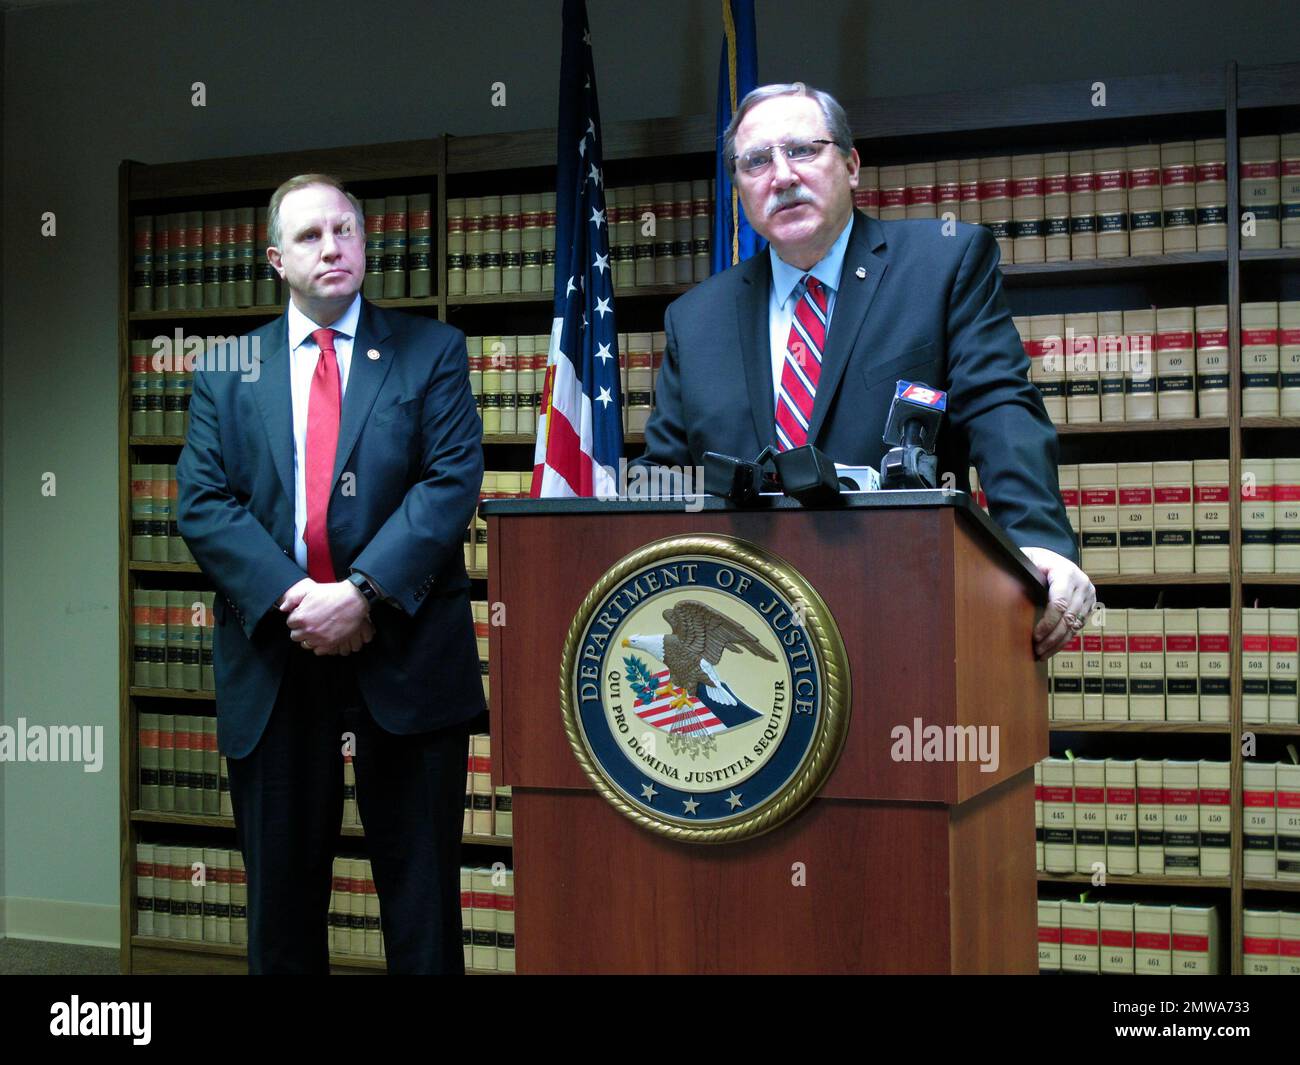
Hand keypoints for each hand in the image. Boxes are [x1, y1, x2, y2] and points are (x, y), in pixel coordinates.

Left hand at [284, 580, 372, 655]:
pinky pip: (318, 651)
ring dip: (309, 638)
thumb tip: (283, 608)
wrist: (354, 600)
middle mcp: (308, 630)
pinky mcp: (330, 644)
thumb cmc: (332, 594)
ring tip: (317, 630)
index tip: (304, 615)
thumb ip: (293, 599)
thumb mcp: (310, 590)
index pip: (290, 623)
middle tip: (309, 623)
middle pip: (295, 636)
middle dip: (300, 629)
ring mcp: (319, 638)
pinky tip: (323, 636)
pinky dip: (319, 645)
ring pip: (305, 644)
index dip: (297, 618)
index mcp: (301, 617)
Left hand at [1021, 546, 1095, 660]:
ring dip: (1058, 642)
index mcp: (1066, 572)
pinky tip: (1052, 647)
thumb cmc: (1036, 561)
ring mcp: (1088, 595)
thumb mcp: (1029, 561)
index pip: (1059, 604)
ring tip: (1042, 653)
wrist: (1054, 559)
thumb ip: (1023, 574)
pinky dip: (1065, 638)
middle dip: (1052, 638)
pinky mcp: (1090, 605)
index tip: (1035, 637)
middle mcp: (1082, 584)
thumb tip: (1006, 590)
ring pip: (1075, 625)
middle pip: (1068, 618)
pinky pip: (1078, 626)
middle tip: (1037, 651)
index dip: (1047, 623)